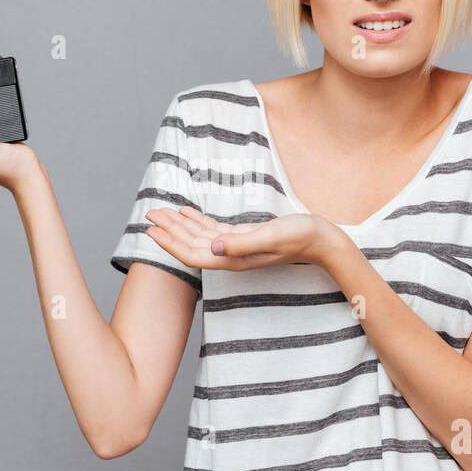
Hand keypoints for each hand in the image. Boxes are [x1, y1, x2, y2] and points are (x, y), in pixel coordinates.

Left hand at [143, 205, 338, 270]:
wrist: (321, 240)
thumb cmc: (300, 238)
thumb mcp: (271, 236)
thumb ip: (242, 243)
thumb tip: (212, 248)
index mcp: (234, 259)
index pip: (193, 254)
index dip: (170, 243)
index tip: (151, 230)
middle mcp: (231, 255)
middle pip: (191, 244)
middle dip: (169, 231)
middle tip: (149, 214)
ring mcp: (237, 247)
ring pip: (199, 236)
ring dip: (179, 224)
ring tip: (161, 211)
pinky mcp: (244, 236)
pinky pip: (213, 229)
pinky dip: (197, 219)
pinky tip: (186, 211)